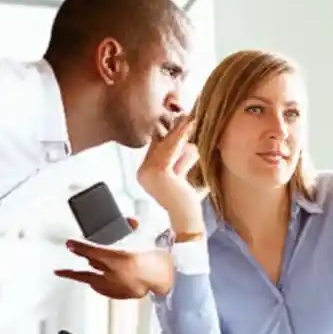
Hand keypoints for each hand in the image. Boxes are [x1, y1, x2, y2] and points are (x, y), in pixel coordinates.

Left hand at [56, 241, 175, 298]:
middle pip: (90, 267)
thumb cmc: (163, 260)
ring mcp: (119, 288)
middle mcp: (118, 275)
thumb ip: (135, 229)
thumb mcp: (148, 240)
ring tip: (70, 273)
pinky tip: (93, 281)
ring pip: (93, 281)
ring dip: (84, 275)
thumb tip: (131, 221)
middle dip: (78, 260)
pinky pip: (103, 289)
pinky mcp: (122, 295)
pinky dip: (97, 283)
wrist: (173, 280)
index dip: (79, 247)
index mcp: (123, 258)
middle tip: (66, 259)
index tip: (69, 243)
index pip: (93, 251)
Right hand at [136, 116, 204, 234]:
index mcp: (144, 173)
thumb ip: (175, 158)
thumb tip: (181, 136)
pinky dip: (180, 136)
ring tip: (189, 120)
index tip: (178, 119)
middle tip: (185, 114)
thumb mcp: (177, 175)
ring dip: (181, 137)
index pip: (155, 147)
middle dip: (175, 131)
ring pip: (169, 147)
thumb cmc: (185, 199)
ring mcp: (149, 173)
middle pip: (161, 145)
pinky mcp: (160, 172)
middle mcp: (143, 172)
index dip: (168, 134)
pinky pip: (172, 150)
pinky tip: (188, 125)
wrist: (186, 218)